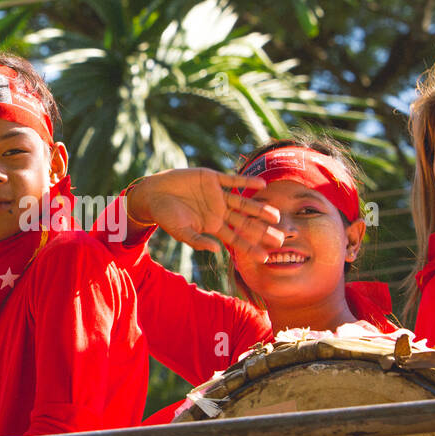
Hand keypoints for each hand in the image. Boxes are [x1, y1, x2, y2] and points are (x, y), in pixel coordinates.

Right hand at [126, 168, 282, 259]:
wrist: (154, 194)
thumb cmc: (165, 216)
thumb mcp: (180, 232)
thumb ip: (198, 241)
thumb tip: (217, 251)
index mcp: (213, 226)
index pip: (236, 238)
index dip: (250, 247)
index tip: (266, 257)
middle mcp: (219, 211)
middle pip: (245, 222)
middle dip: (262, 231)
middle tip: (280, 239)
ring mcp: (217, 195)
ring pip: (243, 203)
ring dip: (259, 209)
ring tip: (275, 215)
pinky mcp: (212, 178)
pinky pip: (232, 180)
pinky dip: (246, 182)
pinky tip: (261, 185)